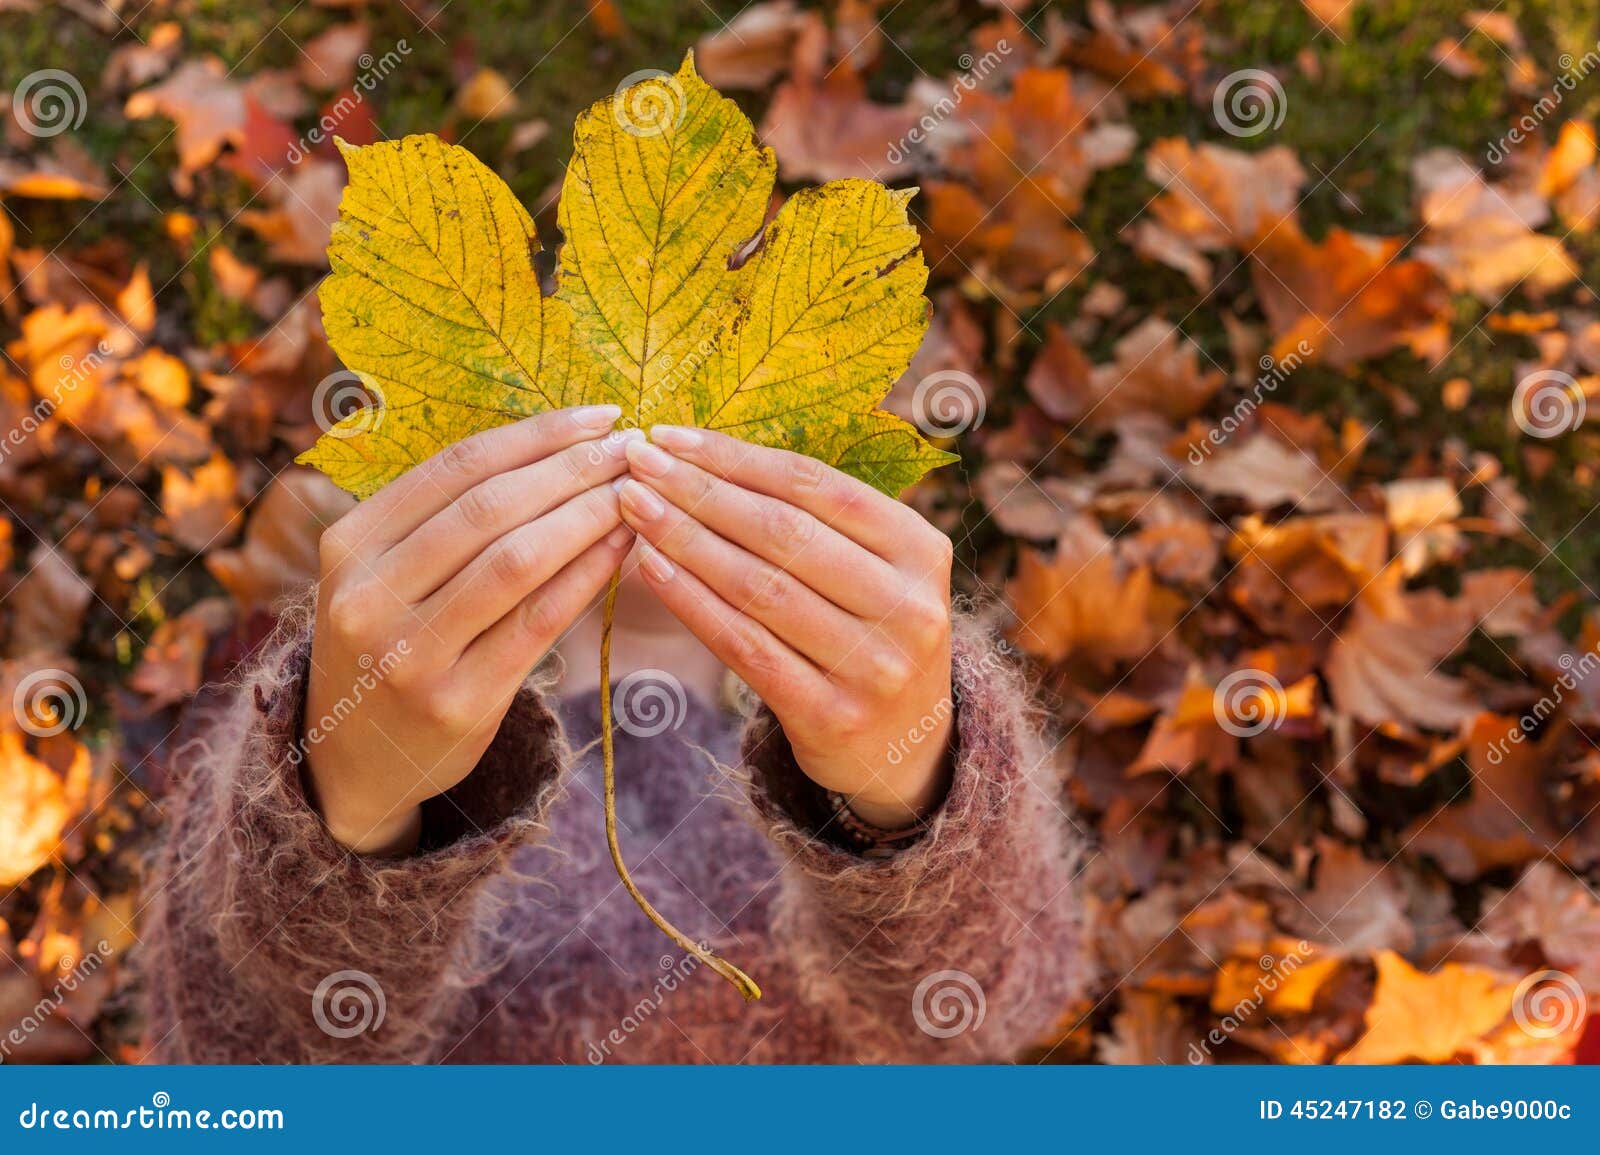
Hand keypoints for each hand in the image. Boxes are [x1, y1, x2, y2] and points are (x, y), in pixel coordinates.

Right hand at [304, 406, 637, 853]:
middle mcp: (367, 597)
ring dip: (588, 516)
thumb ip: (445, 518)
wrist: (353, 760)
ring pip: (516, 560)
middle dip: (573, 469)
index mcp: (349, 545)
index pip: (456, 467)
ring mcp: (409, 654)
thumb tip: (562, 445)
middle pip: (489, 507)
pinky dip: (586, 576)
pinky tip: (623, 549)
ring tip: (636, 493)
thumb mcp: (384, 575)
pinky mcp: (457, 702)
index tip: (601, 416)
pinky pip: (538, 622)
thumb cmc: (390, 644)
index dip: (537, 435)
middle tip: (634, 449)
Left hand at [617, 426, 955, 829]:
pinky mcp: (831, 717)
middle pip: (785, 533)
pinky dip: (693, 602)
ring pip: (760, 587)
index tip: (671, 435)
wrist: (904, 748)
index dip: (737, 457)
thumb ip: (819, 520)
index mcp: (922, 551)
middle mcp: (908, 607)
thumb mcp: (877, 570)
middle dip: (701, 490)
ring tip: (634, 506)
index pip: (817, 487)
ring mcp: (873, 667)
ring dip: (686, 539)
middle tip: (638, 461)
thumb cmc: (868, 634)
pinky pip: (745, 647)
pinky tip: (652, 567)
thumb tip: (705, 454)